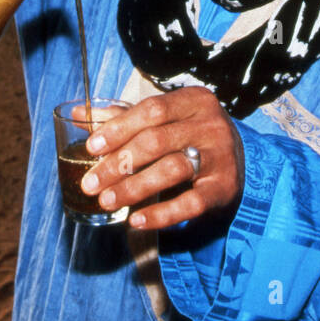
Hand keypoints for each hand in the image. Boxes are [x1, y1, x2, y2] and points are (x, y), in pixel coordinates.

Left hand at [79, 87, 244, 230]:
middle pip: (157, 141)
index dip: (119, 128)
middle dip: (118, 163)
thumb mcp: (166, 120)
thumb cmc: (192, 136)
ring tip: (106, 201)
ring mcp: (220, 156)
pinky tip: (136, 220)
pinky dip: (161, 214)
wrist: (242, 163)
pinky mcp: (224, 188)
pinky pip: (190, 203)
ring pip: (172, 169)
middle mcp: (210, 125)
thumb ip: (124, 117)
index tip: (91, 147)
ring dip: (134, 188)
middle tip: (91, 183)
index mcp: (194, 100)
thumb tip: (77, 114)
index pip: (152, 110)